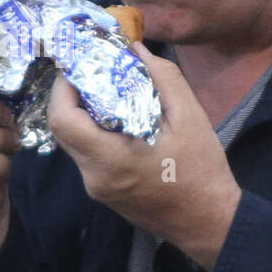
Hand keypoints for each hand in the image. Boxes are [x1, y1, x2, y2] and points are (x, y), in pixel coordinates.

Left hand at [47, 43, 239, 270]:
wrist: (209, 222)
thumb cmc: (202, 171)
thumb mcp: (190, 117)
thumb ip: (163, 78)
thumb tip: (135, 48)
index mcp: (111, 159)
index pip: (62, 120)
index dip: (63, 88)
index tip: (80, 65)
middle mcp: (94, 177)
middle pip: (62, 130)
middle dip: (71, 96)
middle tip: (93, 72)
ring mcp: (96, 188)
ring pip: (73, 142)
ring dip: (83, 114)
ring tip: (109, 91)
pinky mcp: (103, 193)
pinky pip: (87, 155)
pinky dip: (94, 132)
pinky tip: (119, 119)